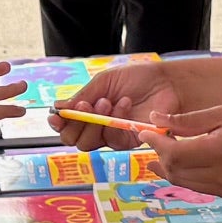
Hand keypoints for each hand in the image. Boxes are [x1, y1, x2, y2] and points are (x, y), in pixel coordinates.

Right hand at [59, 62, 184, 129]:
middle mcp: (97, 126)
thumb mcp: (104, 82)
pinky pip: (112, 140)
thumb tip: (58, 107)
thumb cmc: (136, 78)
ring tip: (107, 101)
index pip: (65, 125)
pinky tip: (125, 104)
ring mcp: (112, 135)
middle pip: (72, 139)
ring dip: (94, 121)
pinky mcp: (129, 141)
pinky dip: (114, 121)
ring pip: (88, 144)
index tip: (56, 116)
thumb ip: (82, 96)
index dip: (57, 123)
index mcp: (88, 111)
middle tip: (86, 105)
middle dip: (75, 122)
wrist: (165, 81)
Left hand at [154, 102, 221, 197]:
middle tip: (151, 138)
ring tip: (159, 151)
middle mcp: (221, 176)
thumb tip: (155, 119)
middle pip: (174, 170)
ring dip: (167, 166)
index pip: (174, 153)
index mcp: (220, 152)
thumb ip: (188, 120)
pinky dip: (183, 174)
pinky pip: (195, 186)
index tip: (145, 130)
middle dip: (159, 155)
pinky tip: (180, 160)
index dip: (155, 143)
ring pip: (182, 181)